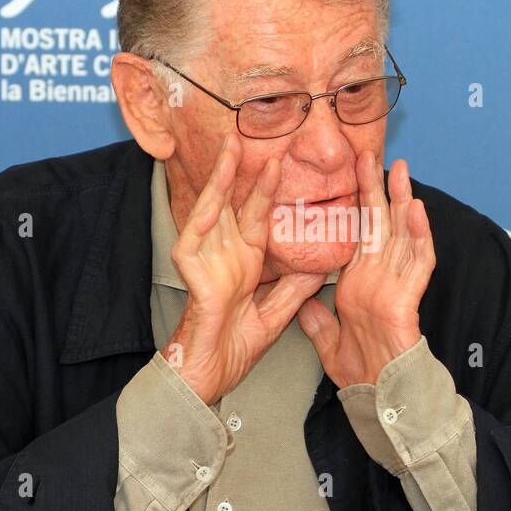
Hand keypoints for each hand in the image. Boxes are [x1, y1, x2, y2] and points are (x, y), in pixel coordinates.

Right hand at [165, 132, 327, 404]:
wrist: (211, 375)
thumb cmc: (235, 348)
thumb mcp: (276, 314)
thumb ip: (295, 289)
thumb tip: (321, 266)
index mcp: (246, 261)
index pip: (259, 216)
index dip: (270, 190)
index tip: (284, 161)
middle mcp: (226, 254)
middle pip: (234, 203)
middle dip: (240, 169)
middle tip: (248, 135)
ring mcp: (205, 260)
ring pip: (211, 209)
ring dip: (220, 180)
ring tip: (229, 149)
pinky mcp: (189, 273)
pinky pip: (193, 238)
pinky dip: (202, 217)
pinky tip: (212, 198)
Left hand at [297, 151, 432, 386]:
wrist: (378, 399)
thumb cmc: (361, 375)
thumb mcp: (328, 344)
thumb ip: (318, 321)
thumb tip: (304, 301)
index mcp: (360, 284)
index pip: (360, 235)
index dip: (358, 205)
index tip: (353, 177)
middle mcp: (379, 280)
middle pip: (381, 225)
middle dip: (379, 190)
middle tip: (375, 155)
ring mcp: (395, 287)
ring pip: (403, 236)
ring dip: (403, 203)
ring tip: (401, 171)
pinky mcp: (407, 300)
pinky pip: (417, 263)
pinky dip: (418, 236)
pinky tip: (416, 210)